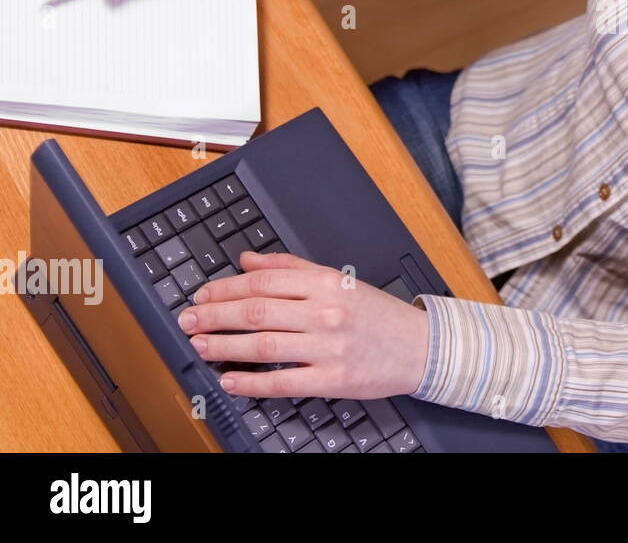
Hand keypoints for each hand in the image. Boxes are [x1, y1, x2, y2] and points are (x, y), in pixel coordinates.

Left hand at [176, 250, 430, 400]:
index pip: (264, 282)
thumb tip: (247, 261)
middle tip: (189, 320)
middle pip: (257, 311)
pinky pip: (283, 382)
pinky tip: (230, 379)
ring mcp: (329, 348)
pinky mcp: (333, 379)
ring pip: (264, 345)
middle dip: (215, 316)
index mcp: (327, 284)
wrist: (421, 347)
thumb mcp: (339, 280)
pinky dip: (251, 382)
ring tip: (201, 345)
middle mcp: (327, 313)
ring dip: (225, 346)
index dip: (226, 288)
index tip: (203, 295)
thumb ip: (291, 269)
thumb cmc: (379, 315)